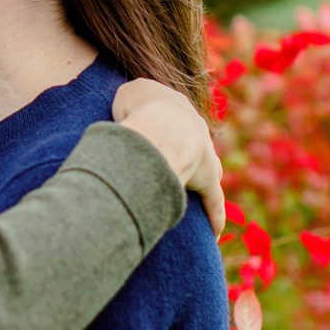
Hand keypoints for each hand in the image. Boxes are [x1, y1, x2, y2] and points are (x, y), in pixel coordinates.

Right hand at [112, 79, 224, 236]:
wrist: (160, 122)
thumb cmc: (139, 106)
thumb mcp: (127, 97)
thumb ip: (125, 105)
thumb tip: (115, 118)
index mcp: (177, 108)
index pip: (174, 122)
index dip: (163, 132)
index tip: (154, 143)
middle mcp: (195, 130)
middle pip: (194, 146)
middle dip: (186, 156)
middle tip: (172, 168)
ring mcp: (205, 155)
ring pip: (205, 172)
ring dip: (197, 183)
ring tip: (187, 198)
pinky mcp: (208, 178)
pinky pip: (214, 200)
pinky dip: (215, 216)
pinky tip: (214, 232)